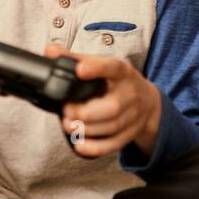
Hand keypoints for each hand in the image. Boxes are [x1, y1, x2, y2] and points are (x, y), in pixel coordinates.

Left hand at [46, 44, 161, 159]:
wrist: (149, 102)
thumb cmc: (119, 82)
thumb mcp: (104, 65)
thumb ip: (76, 59)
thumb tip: (50, 51)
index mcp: (123, 72)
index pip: (113, 68)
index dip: (97, 69)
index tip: (79, 70)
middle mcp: (131, 94)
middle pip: (113, 106)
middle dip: (86, 112)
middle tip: (66, 111)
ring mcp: (133, 116)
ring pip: (111, 127)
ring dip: (85, 129)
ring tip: (67, 125)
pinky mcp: (130, 134)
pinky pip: (113, 144)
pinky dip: (95, 147)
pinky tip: (79, 144)